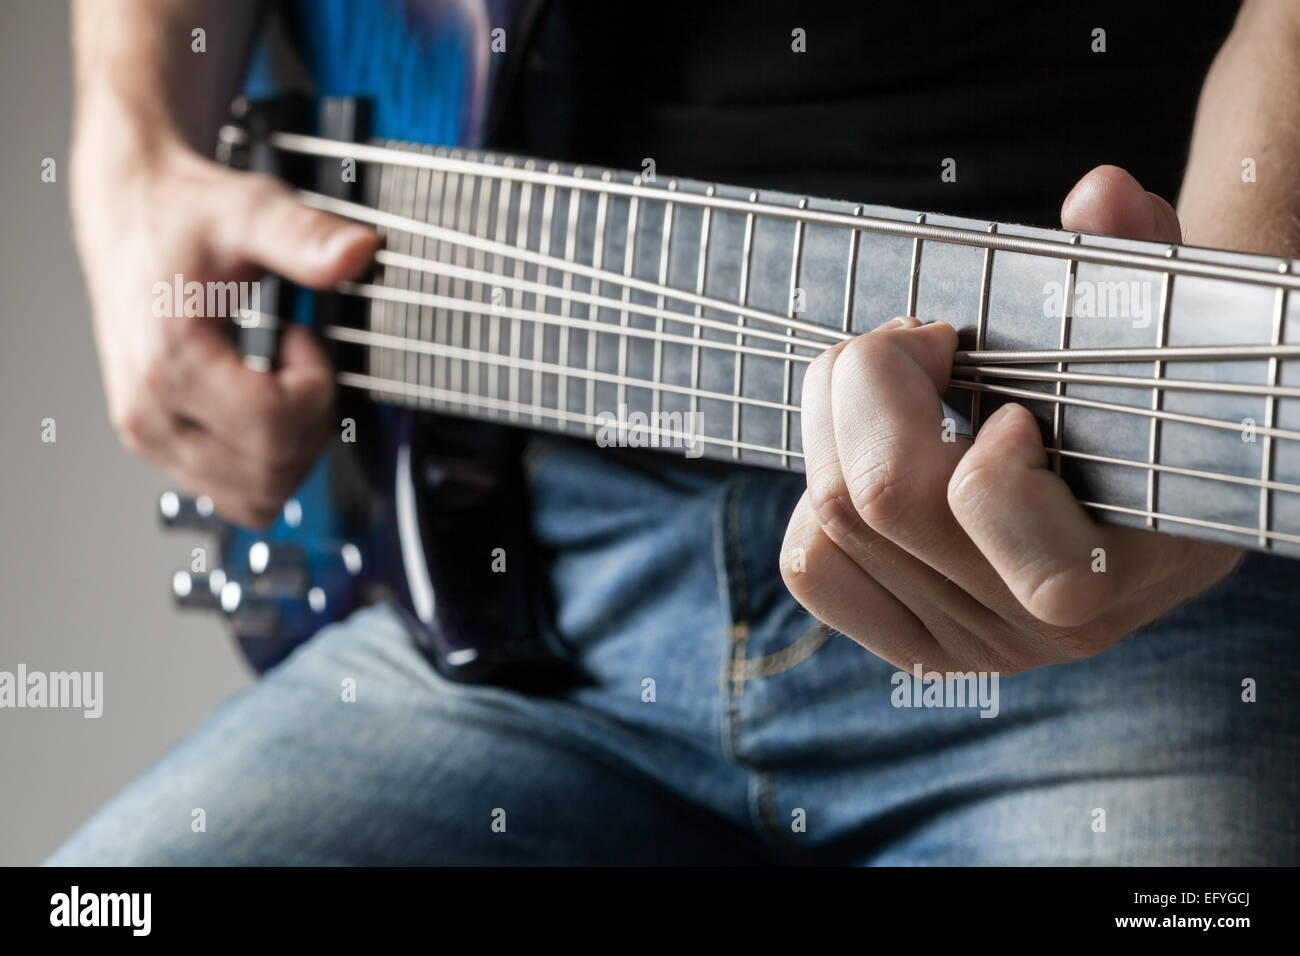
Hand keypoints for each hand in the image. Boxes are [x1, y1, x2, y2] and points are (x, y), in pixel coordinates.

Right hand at [72, 135, 377, 526]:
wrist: (129, 211)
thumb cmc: (183, 215)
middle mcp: (149, 413)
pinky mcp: (157, 444)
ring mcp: (150, 435)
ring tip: (276, 381)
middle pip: (269, 475)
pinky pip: (233, 493)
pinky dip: (265, 462)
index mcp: (168, 362)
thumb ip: (305, 236)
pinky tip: (260, 403)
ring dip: (290, 450)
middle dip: (309, 423)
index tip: (302, 339)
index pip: (273, 428)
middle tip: (296, 360)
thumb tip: (359, 251)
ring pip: (254, 500)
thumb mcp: (250, 211)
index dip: (314, 388)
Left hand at [780, 165, 1243, 673]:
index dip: (967, 410)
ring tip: (897, 382)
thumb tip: (1100, 195)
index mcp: (1115, 564)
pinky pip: (811, 566)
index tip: (995, 377)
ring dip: (835, 420)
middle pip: (878, 497)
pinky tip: (875, 454)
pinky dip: (817, 489)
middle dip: (873, 379)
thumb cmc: (1147, 395)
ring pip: (829, 524)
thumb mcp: (1160, 330)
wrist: (1154, 482)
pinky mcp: (912, 645)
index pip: (983, 494)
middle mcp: (1035, 627)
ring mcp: (966, 644)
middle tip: (921, 340)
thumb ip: (1136, 263)